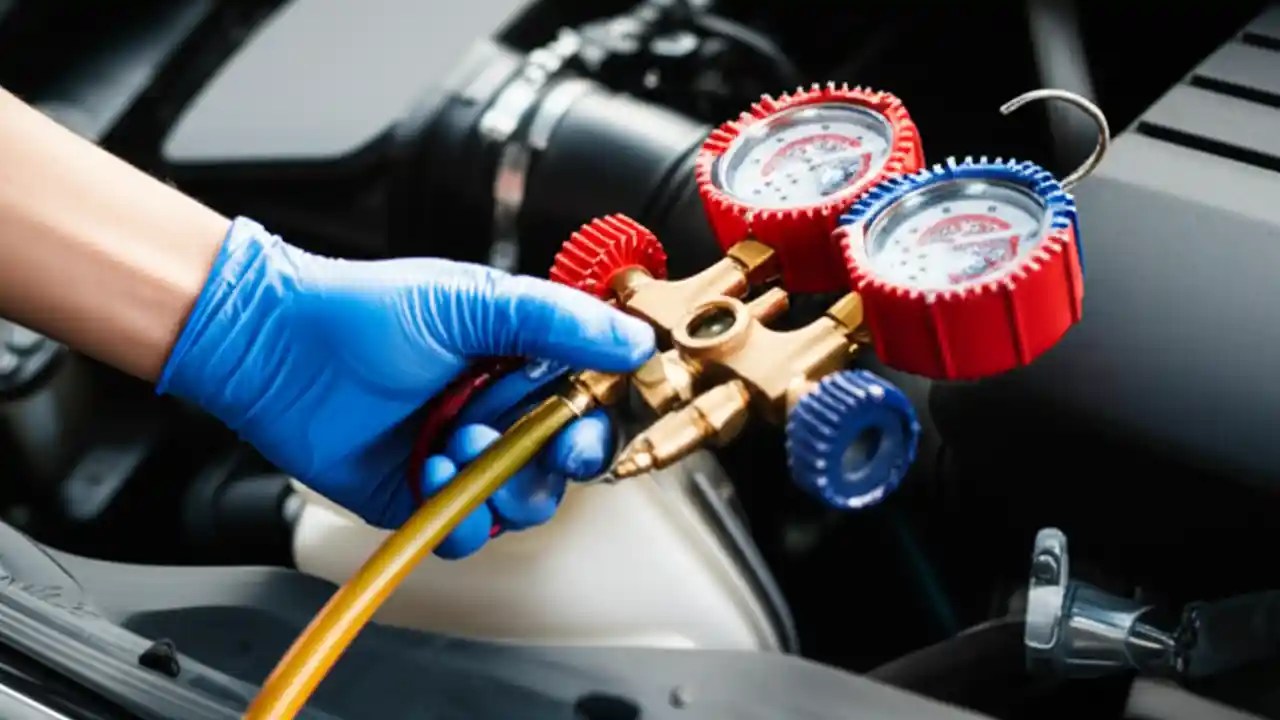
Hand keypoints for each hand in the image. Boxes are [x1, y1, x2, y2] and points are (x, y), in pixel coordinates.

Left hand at [157, 217, 653, 530]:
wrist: (277, 349)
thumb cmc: (364, 312)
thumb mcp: (474, 301)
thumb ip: (558, 322)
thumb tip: (633, 341)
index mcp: (516, 360)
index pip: (585, 401)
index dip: (595, 419)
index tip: (587, 420)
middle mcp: (495, 411)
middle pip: (562, 461)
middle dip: (555, 460)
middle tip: (541, 446)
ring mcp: (460, 457)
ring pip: (521, 502)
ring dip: (499, 481)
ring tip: (456, 446)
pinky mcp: (420, 496)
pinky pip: (468, 531)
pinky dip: (461, 516)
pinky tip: (431, 475)